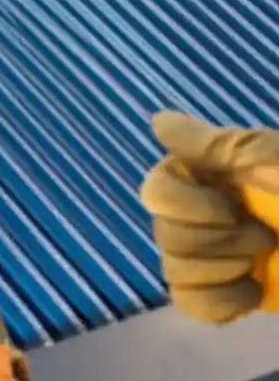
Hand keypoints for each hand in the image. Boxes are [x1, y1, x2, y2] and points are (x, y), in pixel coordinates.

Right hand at [140, 112, 278, 323]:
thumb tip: (159, 121)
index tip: (230, 207)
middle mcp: (208, 210)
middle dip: (217, 242)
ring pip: (175, 269)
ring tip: (261, 262)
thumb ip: (217, 145)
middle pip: (165, 234)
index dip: (184, 206)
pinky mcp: (232, 290)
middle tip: (264, 237)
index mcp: (216, 174)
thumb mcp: (278, 163)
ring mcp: (219, 254)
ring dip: (221, 270)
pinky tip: (251, 292)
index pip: (157, 189)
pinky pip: (190, 302)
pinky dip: (219, 301)